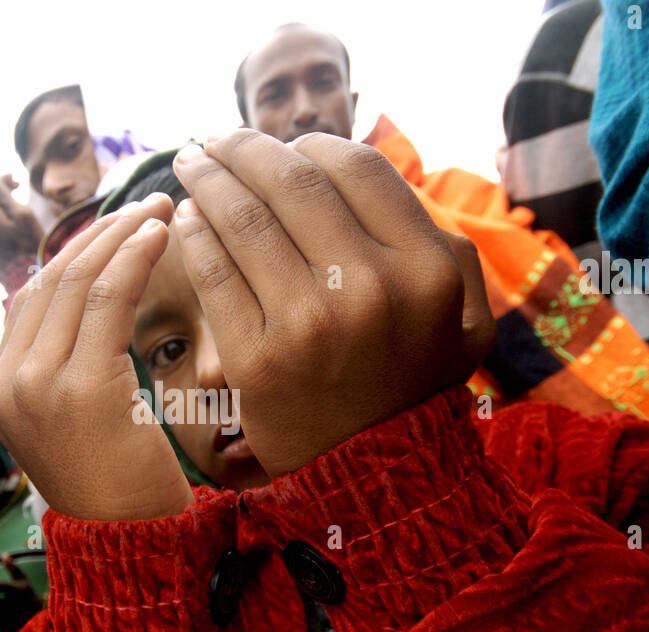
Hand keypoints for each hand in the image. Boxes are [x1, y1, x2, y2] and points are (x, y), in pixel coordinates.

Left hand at [0, 174, 43, 281]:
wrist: (26, 280)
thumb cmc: (30, 246)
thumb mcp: (23, 215)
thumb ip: (3, 193)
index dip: (6, 180)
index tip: (18, 183)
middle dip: (2, 194)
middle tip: (19, 193)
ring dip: (0, 208)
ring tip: (17, 213)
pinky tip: (11, 228)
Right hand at [0, 194, 194, 521]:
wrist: (130, 549)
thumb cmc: (120, 488)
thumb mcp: (77, 424)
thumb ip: (66, 370)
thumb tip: (85, 309)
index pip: (32, 300)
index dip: (76, 254)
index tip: (119, 226)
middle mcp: (6, 384)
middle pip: (50, 281)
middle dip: (101, 233)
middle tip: (148, 202)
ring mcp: (37, 385)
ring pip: (77, 281)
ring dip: (121, 235)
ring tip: (162, 209)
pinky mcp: (81, 388)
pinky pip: (107, 300)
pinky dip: (134, 257)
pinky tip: (162, 235)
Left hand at [170, 130, 494, 476]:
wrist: (377, 474)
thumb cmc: (412, 381)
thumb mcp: (462, 314)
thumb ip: (442, 241)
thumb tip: (369, 178)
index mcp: (424, 268)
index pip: (354, 167)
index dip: (309, 144)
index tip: (282, 146)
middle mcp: (369, 289)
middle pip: (290, 183)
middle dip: (243, 149)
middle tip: (216, 140)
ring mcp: (308, 325)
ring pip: (242, 221)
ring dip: (207, 180)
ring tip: (190, 165)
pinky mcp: (255, 360)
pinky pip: (213, 273)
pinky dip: (193, 235)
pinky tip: (186, 218)